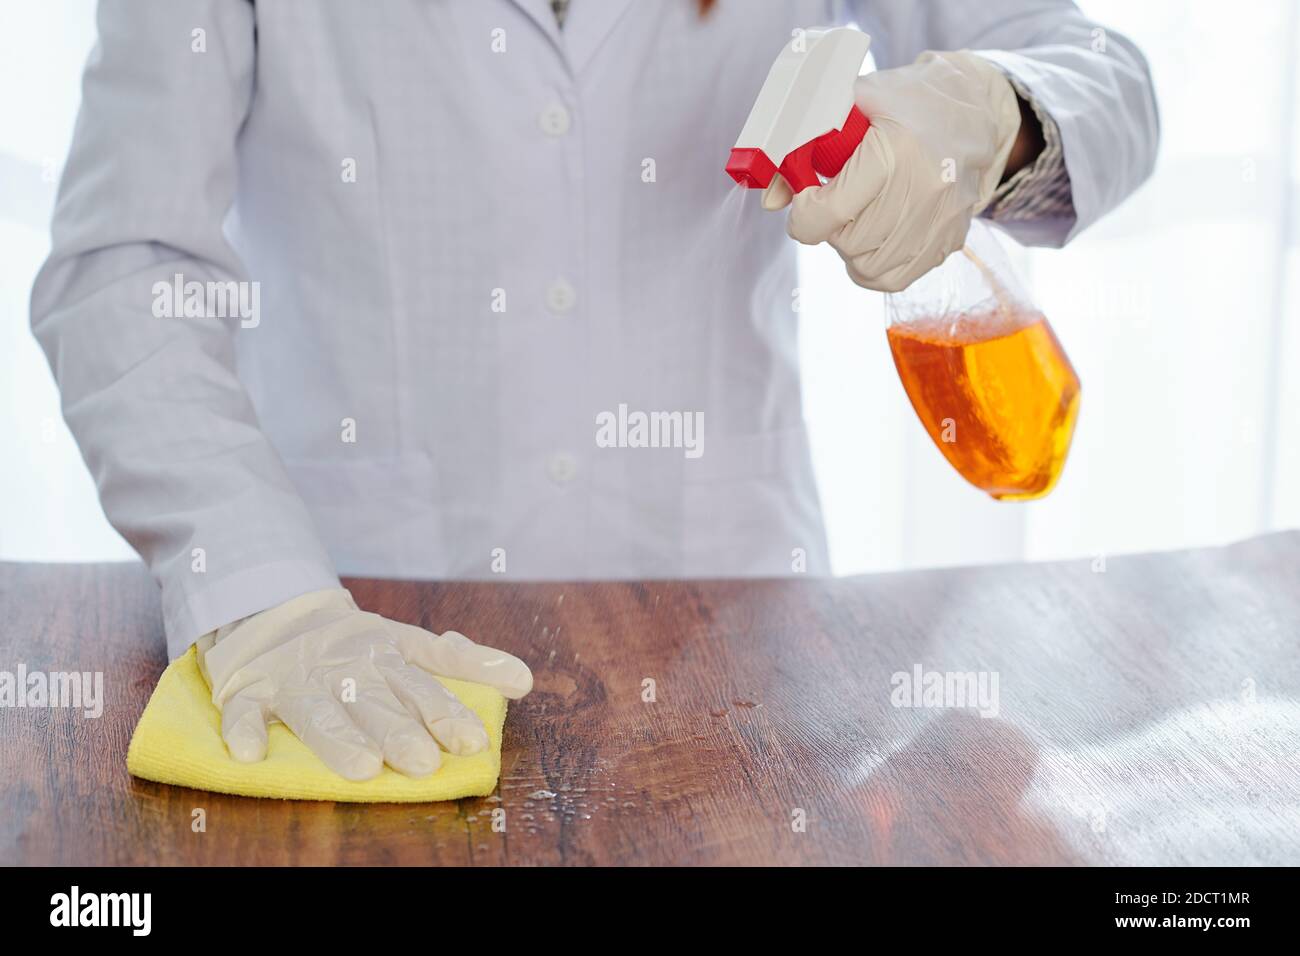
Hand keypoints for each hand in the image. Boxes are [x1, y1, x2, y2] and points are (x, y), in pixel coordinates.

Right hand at [196, 589, 532, 779]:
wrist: (272, 610)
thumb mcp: (408, 642)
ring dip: (338, 738)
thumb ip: (462, 662)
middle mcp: (345, 667)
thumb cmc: (353, 642)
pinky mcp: (250, 688)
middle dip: (401, 731)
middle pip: (376, 703)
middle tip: (424, 762)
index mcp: (385, 656)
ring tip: (362, 767)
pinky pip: (243, 711)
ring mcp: (296, 678)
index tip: (471, 741)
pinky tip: (250, 753)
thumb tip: (526, 680)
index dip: (446, 713)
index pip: (422, 686)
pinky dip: (244, 730)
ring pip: (318, 711)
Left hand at [764, 51, 1021, 292]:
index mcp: (895, 150)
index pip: (832, 211)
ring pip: (867, 266)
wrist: (972, 109)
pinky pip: (894, 278)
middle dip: (829, 226)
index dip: (804, 216)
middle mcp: (923, 189)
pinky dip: (872, 265)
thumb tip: (770, 200)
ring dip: (850, 247)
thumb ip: (803, 147)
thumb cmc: (903, 103)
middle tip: (835, 201)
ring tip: (857, 215)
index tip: (804, 202)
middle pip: (848, 241)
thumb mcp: (852, 105)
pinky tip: (874, 236)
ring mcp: (940, 219)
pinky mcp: (949, 240)